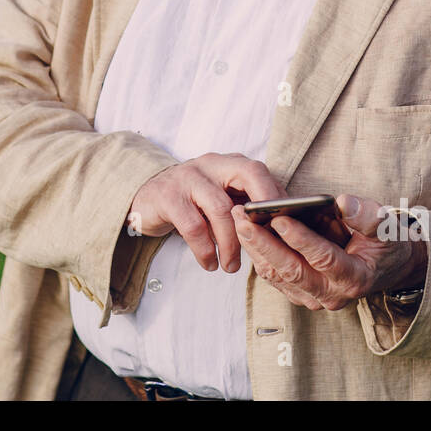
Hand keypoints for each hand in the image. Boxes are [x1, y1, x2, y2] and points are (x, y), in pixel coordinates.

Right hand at [128, 153, 284, 272]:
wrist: (145, 200)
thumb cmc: (192, 204)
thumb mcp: (220, 199)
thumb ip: (245, 208)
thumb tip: (281, 232)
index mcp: (230, 163)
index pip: (261, 173)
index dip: (276, 199)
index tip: (285, 229)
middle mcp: (212, 164)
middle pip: (248, 175)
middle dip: (262, 208)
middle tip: (269, 241)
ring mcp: (188, 177)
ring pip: (222, 208)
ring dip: (231, 243)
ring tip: (232, 266)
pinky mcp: (168, 196)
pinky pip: (193, 226)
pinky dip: (205, 250)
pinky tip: (210, 264)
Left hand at [231, 194, 427, 309]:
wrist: (387, 266)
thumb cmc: (386, 242)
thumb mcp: (387, 226)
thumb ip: (367, 215)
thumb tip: (343, 202)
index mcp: (355, 278)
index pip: (323, 259)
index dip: (301, 239)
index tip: (279, 218)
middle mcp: (332, 294)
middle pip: (291, 271)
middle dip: (264, 243)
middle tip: (243, 218)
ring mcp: (313, 297)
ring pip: (277, 275)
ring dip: (255, 247)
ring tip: (238, 218)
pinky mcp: (300, 293)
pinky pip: (273, 275)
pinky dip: (258, 253)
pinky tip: (245, 231)